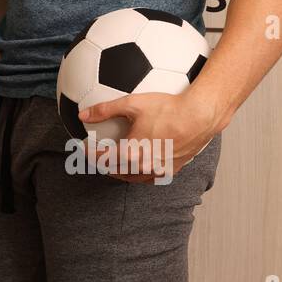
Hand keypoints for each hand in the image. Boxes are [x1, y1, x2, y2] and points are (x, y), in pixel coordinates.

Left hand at [75, 89, 218, 183]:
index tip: (82, 148)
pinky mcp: (173, 169)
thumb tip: (83, 114)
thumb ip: (104, 110)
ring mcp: (159, 170)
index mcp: (130, 153)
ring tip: (113, 164)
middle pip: (116, 171)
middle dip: (103, 165)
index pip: (102, 159)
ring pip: (133, 178)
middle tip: (95, 157)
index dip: (89, 155)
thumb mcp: (131, 103)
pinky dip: (140, 173)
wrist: (199, 116)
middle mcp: (144, 166)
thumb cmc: (168, 108)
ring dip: (120, 172)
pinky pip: (151, 177)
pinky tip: (140, 165)